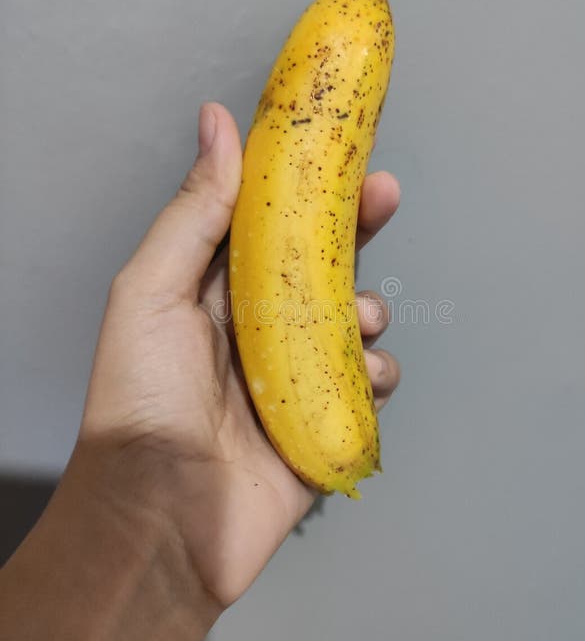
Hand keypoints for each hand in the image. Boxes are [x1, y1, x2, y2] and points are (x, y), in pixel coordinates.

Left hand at [72, 102, 400, 609]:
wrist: (163, 519)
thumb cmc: (143, 401)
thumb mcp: (151, 293)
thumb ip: (193, 212)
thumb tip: (217, 121)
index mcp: (217, 293)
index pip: (271, 226)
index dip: (307, 187)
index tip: (340, 150)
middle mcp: (261, 328)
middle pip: (323, 265)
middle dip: (357, 228)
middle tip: (385, 196)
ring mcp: (299, 376)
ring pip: (356, 320)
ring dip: (367, 309)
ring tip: (355, 324)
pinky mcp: (328, 422)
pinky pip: (373, 384)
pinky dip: (379, 374)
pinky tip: (365, 378)